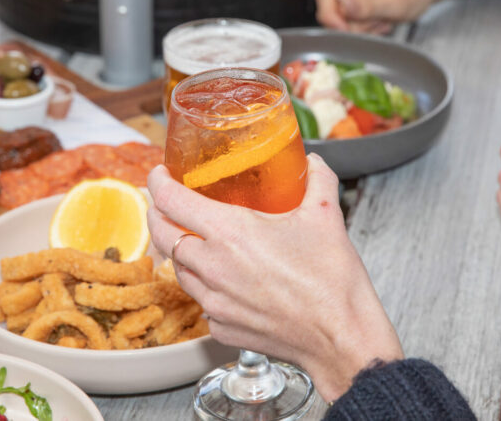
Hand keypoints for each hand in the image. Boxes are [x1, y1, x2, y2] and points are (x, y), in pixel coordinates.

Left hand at [147, 155, 402, 401]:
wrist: (341, 338)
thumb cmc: (332, 281)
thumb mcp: (326, 215)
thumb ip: (317, 179)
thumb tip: (310, 162)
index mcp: (231, 233)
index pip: (171, 201)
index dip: (158, 182)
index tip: (160, 174)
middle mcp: (213, 267)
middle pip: (162, 235)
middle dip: (159, 214)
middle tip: (167, 203)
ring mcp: (213, 302)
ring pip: (178, 269)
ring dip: (179, 250)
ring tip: (195, 238)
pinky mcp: (221, 327)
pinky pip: (200, 300)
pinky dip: (204, 285)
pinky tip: (224, 278)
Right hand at [314, 0, 441, 33]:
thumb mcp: (396, 2)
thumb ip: (369, 6)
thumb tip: (343, 7)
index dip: (331, 14)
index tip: (346, 29)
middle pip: (329, 8)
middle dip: (351, 24)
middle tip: (377, 23)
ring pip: (339, 19)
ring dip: (360, 27)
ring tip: (382, 20)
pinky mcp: (351, 0)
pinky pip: (347, 20)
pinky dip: (362, 27)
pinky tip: (379, 21)